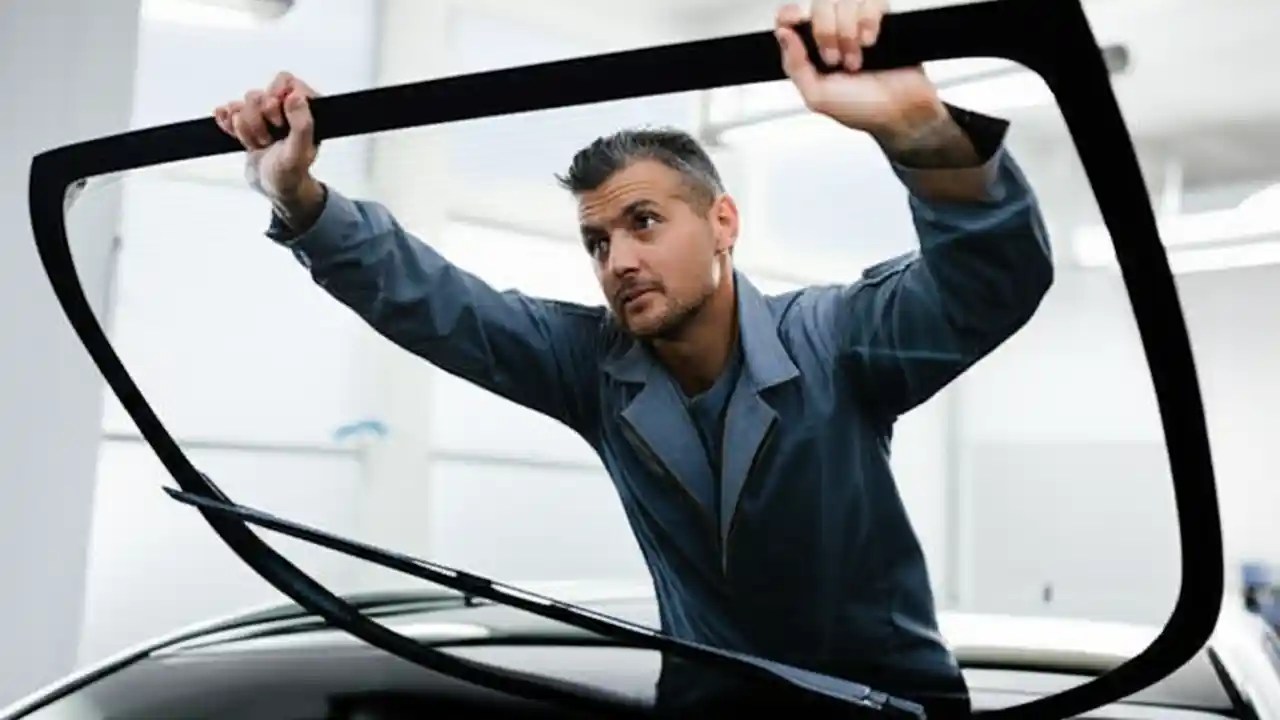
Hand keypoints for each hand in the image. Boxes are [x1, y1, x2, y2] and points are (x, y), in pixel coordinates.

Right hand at [213, 72, 320, 205]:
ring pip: (243, 104)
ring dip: (247, 128)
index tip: (278, 121)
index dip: (276, 98)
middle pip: (258, 94)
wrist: (274, 189)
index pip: (285, 81)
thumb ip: (302, 124)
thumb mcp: (299, 152)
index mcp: (305, 108)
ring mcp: (265, 115)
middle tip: (270, 140)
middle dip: (259, 122)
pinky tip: (233, 133)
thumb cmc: (291, 174)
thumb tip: (296, 96)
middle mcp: (285, 107)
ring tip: (260, 144)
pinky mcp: (247, 123)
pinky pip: (229, 112)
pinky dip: (228, 123)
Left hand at [774, 0, 949, 144]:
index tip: (794, 21)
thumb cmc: (862, 109)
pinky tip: (871, 41)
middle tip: (836, 59)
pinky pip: (871, 1)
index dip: (790, 15)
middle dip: (826, 33)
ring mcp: (857, 23)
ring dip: (849, 32)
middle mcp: (832, 33)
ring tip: (858, 58)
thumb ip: (794, 65)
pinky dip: (869, 20)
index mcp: (811, 51)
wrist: (902, 110)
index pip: (791, 18)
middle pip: (819, 5)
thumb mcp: (818, 97)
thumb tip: (783, 34)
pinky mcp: (881, 18)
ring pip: (845, 1)